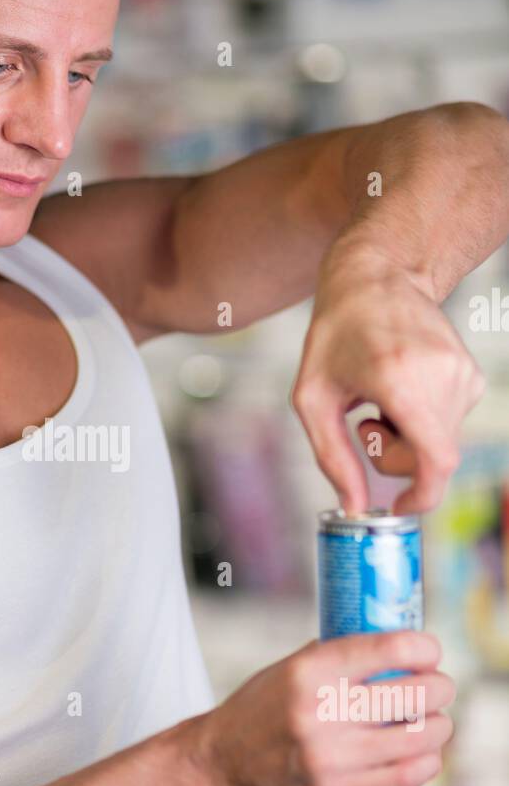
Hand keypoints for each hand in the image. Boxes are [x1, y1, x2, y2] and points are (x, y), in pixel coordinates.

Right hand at [191, 631, 454, 785]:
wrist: (222, 769)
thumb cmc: (259, 713)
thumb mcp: (286, 670)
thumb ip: (335, 659)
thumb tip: (390, 647)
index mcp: (310, 672)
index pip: (389, 649)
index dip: (424, 647)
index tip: (429, 651)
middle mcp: (323, 712)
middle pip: (415, 693)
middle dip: (440, 687)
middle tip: (438, 687)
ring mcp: (333, 757)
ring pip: (420, 737)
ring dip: (439, 725)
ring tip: (434, 721)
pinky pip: (406, 776)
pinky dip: (426, 761)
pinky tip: (423, 753)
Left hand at [291, 254, 484, 513]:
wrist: (376, 278)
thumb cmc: (335, 335)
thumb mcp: (312, 397)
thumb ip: (332, 457)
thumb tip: (354, 507)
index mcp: (399, 379)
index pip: (436, 458)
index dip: (423, 495)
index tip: (400, 506)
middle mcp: (440, 375)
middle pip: (430, 458)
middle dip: (395, 458)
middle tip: (366, 424)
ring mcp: (462, 373)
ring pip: (441, 444)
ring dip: (407, 437)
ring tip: (383, 397)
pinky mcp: (471, 375)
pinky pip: (449, 425)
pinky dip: (423, 422)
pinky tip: (403, 388)